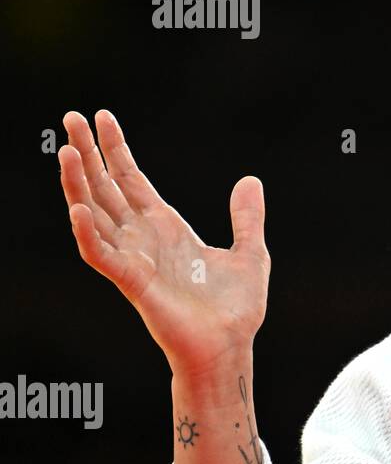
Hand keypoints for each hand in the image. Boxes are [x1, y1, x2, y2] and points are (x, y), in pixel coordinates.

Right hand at [58, 109, 269, 382]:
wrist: (231, 346)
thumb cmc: (234, 309)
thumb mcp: (250, 253)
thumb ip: (246, 218)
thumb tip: (251, 180)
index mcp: (166, 227)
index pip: (131, 180)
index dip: (116, 150)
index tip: (102, 117)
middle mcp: (143, 239)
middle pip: (106, 188)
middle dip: (88, 154)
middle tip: (70, 117)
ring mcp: (134, 259)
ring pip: (95, 215)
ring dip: (79, 185)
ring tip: (67, 153)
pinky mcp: (133, 283)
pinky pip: (101, 255)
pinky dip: (88, 233)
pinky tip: (78, 209)